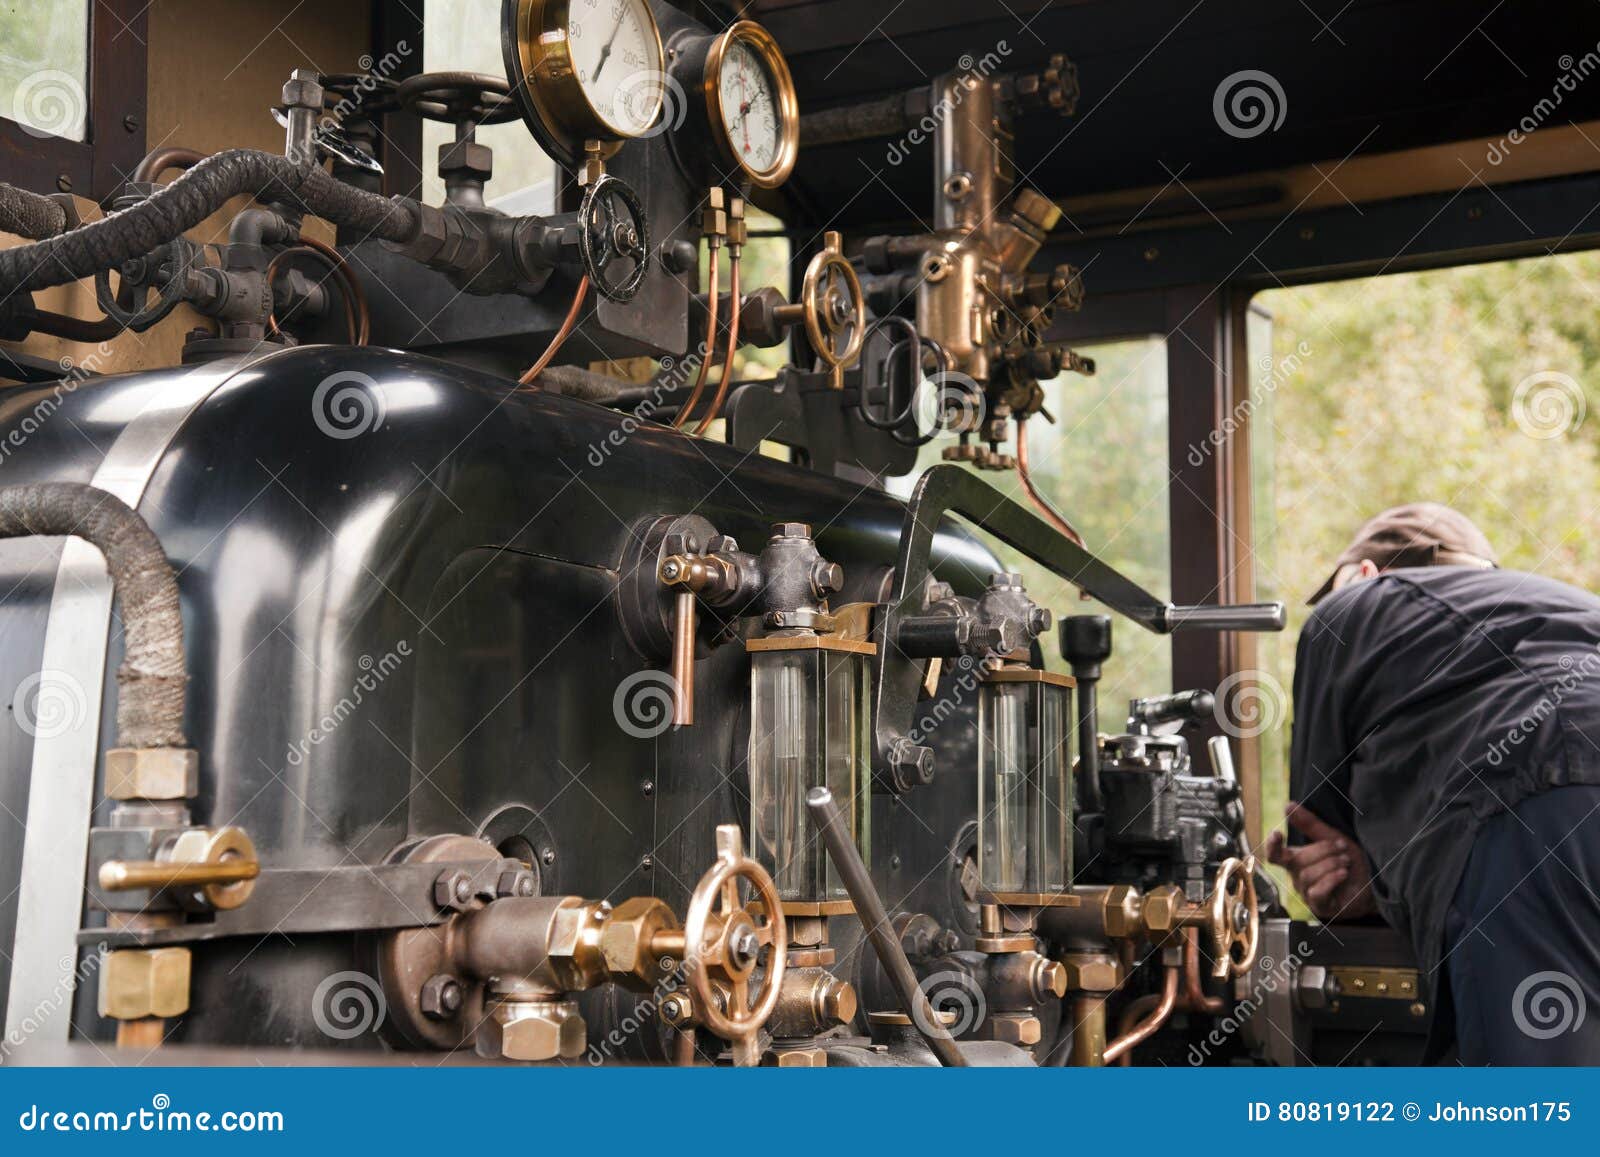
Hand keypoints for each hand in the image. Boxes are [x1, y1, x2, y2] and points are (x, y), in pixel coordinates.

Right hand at [1263, 802, 1375, 920]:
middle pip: (1297, 861)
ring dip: (1331, 865)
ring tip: (1346, 863)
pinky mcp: (1319, 906)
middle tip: (1342, 848)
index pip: (1275, 855)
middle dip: (1323, 851)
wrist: (1374, 883)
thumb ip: (1310, 824)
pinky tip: (1343, 874)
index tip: (1277, 833)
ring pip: (1307, 875)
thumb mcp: (1332, 838)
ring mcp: (1307, 893)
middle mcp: (1298, 877)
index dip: (1272, 845)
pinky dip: (1332, 879)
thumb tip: (1288, 805)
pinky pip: (1317, 891)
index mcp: (1297, 860)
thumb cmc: (1350, 862)